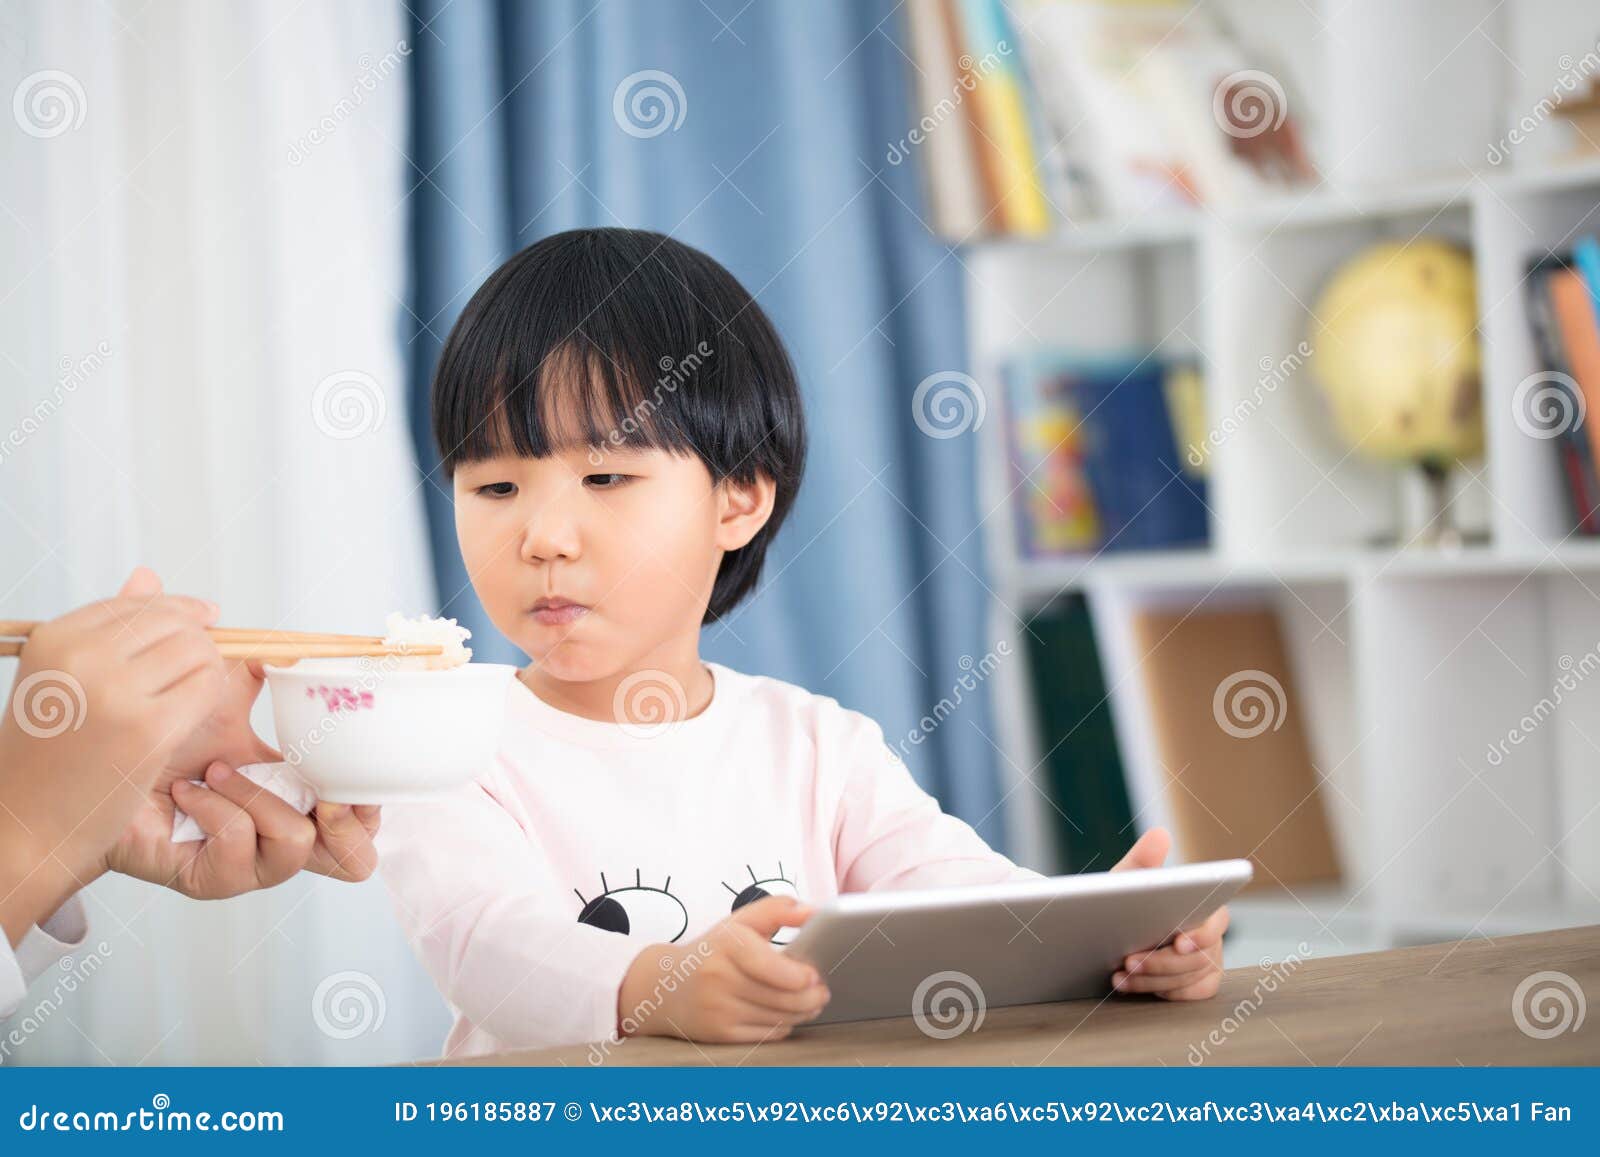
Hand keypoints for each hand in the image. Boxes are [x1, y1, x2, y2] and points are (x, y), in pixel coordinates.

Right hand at [0, 578, 222, 941]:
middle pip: (175, 623)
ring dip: (206, 669)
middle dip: (197, 639)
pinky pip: (207, 688)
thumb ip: (108, 628)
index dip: (177, 609)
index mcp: (56, 639)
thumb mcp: (61, 679)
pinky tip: (189, 718)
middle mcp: (82, 657)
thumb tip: (150, 575)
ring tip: (186, 697)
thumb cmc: (46, 754)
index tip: (204, 618)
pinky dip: (209, 697)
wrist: (25, 827)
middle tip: (196, 668)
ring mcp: (116, 693)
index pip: (138, 603)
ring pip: (198, 651)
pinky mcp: (149, 730)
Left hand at [102, 567, 381, 897]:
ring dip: (258, 797)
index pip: (360, 817)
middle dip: (351, 821)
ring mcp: (249, 861)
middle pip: (356, 858)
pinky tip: (183, 791)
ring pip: (297, 843)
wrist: (93, 773)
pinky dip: (214, 809)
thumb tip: (293, 640)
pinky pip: (239, 847)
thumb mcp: (216, 693)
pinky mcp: (212, 879)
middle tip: (325, 789)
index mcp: (295, 794)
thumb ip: (260, 667)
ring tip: (215, 770)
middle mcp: (280, 832)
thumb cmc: (157, 738)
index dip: (374, 805)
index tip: (360, 767)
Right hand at [616, 896, 829, 1043]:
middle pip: (781, 997)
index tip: (815, 975)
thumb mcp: (739, 922)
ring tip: (812, 1002)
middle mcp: (718, 978)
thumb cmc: (712, 950)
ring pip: (778, 1018)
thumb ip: (777, 909)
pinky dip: (784, 1026)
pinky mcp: (720, 1033)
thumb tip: (813, 914)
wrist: (664, 987)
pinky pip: (766, 1034)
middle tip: (823, 991)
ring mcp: (718, 1008)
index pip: (769, 965)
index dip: (799, 975)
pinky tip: (788, 1015)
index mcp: (726, 944)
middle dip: (811, 997)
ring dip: (803, 1012)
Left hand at [1107, 827, 1228, 1000]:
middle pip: (1199, 956)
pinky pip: (1192, 995)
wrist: (1112, 930)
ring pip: (1190, 977)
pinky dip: (1163, 992)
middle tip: (1129, 961)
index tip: (1177, 943)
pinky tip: (1132, 986)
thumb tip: (1159, 834)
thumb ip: (1143, 860)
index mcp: (1204, 905)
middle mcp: (1212, 934)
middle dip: (1162, 961)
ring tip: (1121, 974)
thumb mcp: (1128, 880)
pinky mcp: (1199, 983)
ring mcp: (1208, 960)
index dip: (1200, 934)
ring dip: (1153, 978)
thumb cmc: (1127, 901)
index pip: (1215, 921)